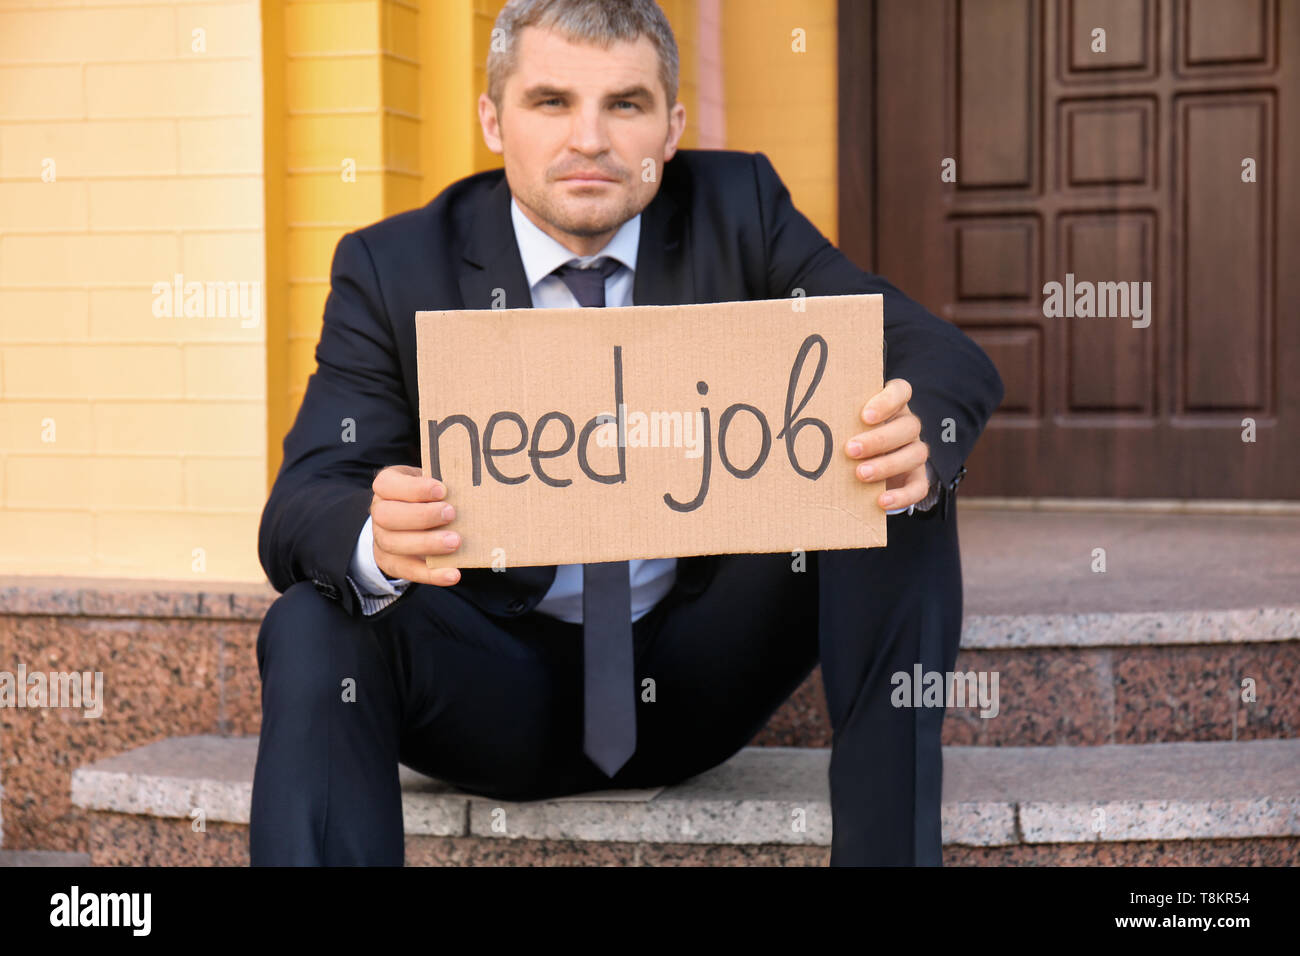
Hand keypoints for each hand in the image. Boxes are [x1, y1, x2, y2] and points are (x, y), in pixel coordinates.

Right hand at [370, 465, 461, 585]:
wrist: (409, 521)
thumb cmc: (426, 496)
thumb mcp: (429, 482)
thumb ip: (441, 483)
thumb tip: (468, 487)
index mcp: (386, 487)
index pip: (387, 485)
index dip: (414, 488)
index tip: (442, 490)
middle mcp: (379, 512)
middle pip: (388, 516)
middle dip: (421, 516)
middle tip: (451, 514)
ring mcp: (381, 539)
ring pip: (394, 544)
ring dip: (427, 544)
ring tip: (455, 542)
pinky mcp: (391, 563)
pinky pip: (408, 571)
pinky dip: (432, 574)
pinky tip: (453, 574)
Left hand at [844, 378, 931, 510]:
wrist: (859, 471)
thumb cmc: (844, 439)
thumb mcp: (841, 426)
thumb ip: (833, 420)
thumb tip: (795, 420)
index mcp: (891, 406)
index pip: (900, 391)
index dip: (887, 401)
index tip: (865, 415)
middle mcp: (906, 426)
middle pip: (908, 426)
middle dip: (879, 439)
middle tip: (850, 450)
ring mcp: (914, 451)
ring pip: (916, 454)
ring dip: (887, 465)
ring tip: (860, 474)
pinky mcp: (916, 478)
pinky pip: (919, 487)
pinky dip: (902, 496)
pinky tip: (881, 501)